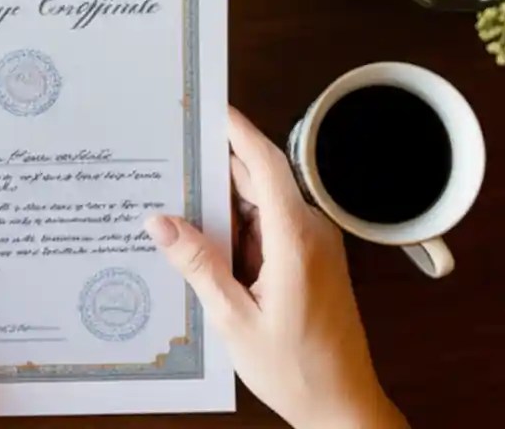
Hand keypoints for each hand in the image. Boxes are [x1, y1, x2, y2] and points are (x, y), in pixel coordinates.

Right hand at [146, 108, 407, 428]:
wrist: (342, 406)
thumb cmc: (297, 369)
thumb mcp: (233, 318)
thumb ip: (198, 265)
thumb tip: (162, 223)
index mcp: (295, 239)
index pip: (264, 164)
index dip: (237, 130)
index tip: (209, 106)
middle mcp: (309, 233)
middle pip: (259, 180)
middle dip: (216, 163)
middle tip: (172, 150)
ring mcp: (312, 247)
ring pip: (261, 206)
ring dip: (222, 203)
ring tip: (174, 198)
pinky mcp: (309, 262)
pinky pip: (268, 229)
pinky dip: (236, 229)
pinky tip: (202, 242)